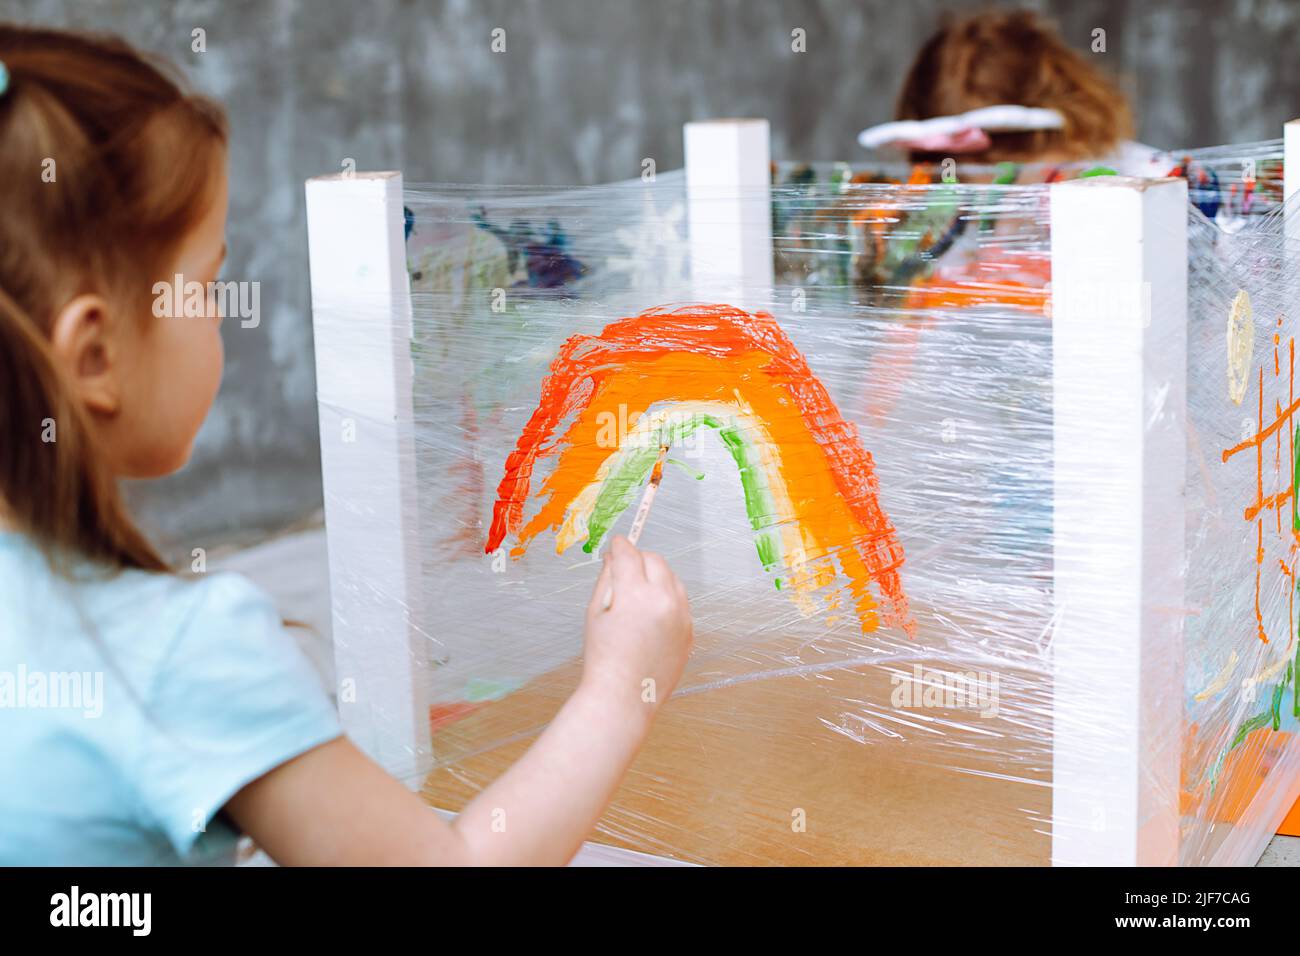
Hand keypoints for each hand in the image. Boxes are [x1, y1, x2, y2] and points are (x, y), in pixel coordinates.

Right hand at [580, 535, 692, 721]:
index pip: (629, 554)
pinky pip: (680, 601)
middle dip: (639, 559)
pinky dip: (667, 598)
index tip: (616, 544)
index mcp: (636, 595)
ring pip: (672, 578)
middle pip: (655, 560)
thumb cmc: (603, 657)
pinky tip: (649, 614)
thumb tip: (615, 556)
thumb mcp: (596, 613)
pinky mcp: (689, 631)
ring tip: (637, 593)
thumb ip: (607, 579)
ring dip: (656, 576)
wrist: (624, 697)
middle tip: (624, 569)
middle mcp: (664, 601)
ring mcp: (681, 617)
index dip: (620, 546)